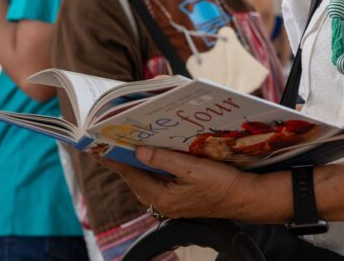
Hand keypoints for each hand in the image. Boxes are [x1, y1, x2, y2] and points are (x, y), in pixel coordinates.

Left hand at [97, 146, 262, 220]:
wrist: (244, 197)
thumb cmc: (222, 184)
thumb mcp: (192, 168)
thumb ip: (164, 159)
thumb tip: (139, 151)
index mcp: (162, 198)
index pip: (131, 175)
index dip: (115, 160)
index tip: (99, 148)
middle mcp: (162, 203)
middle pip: (135, 178)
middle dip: (123, 160)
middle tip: (111, 141)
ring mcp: (170, 201)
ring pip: (145, 179)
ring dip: (137, 163)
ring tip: (127, 144)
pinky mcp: (179, 197)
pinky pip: (157, 180)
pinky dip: (151, 167)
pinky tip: (153, 155)